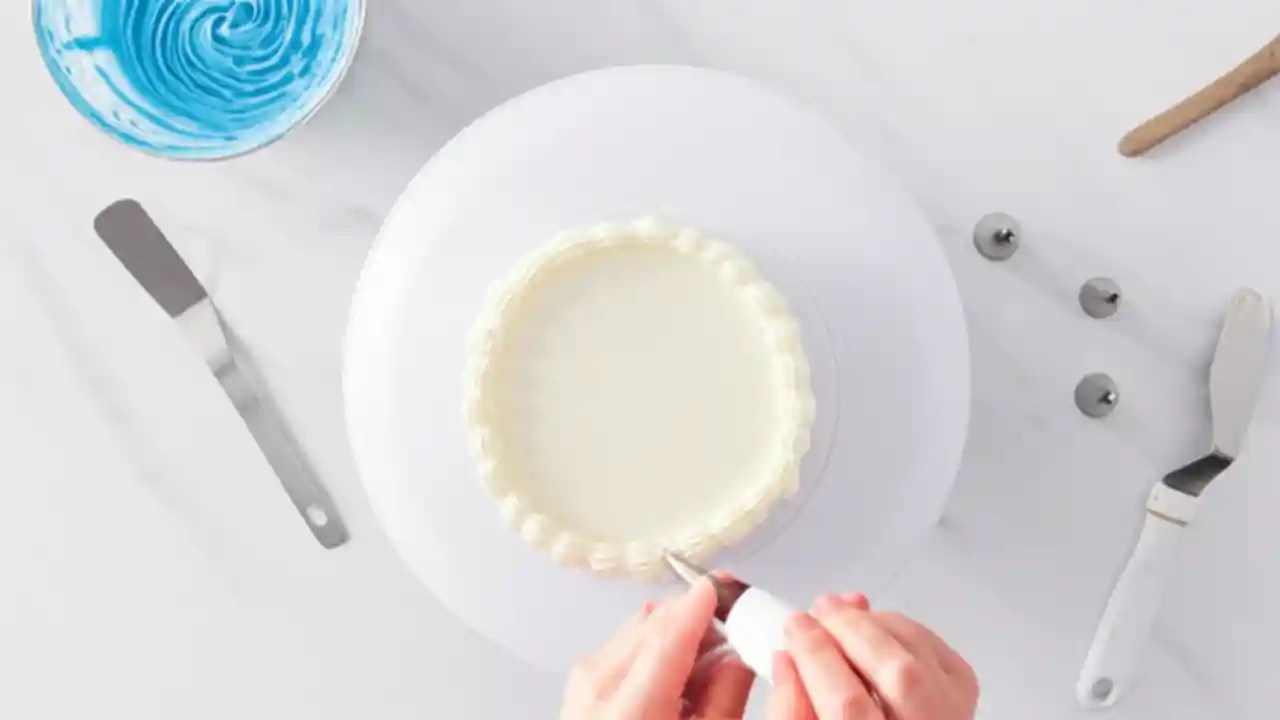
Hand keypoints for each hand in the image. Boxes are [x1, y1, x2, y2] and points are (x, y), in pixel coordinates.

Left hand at [562, 578, 754, 719]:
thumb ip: (724, 700)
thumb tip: (738, 658)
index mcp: (630, 713)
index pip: (668, 637)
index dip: (700, 605)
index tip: (723, 586)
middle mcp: (598, 689)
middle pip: (654, 624)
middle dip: (696, 618)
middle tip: (733, 624)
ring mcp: (583, 682)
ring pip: (640, 628)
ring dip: (677, 632)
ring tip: (708, 661)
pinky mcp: (580, 680)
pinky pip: (626, 644)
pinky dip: (655, 646)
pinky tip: (677, 673)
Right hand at [770, 594, 977, 719]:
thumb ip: (791, 711)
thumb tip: (786, 659)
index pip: (849, 706)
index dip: (818, 656)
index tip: (795, 625)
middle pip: (899, 675)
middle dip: (853, 630)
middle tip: (820, 608)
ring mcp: (954, 718)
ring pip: (922, 659)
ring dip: (878, 624)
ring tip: (843, 614)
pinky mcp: (967, 701)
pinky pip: (939, 652)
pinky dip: (905, 630)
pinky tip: (875, 628)